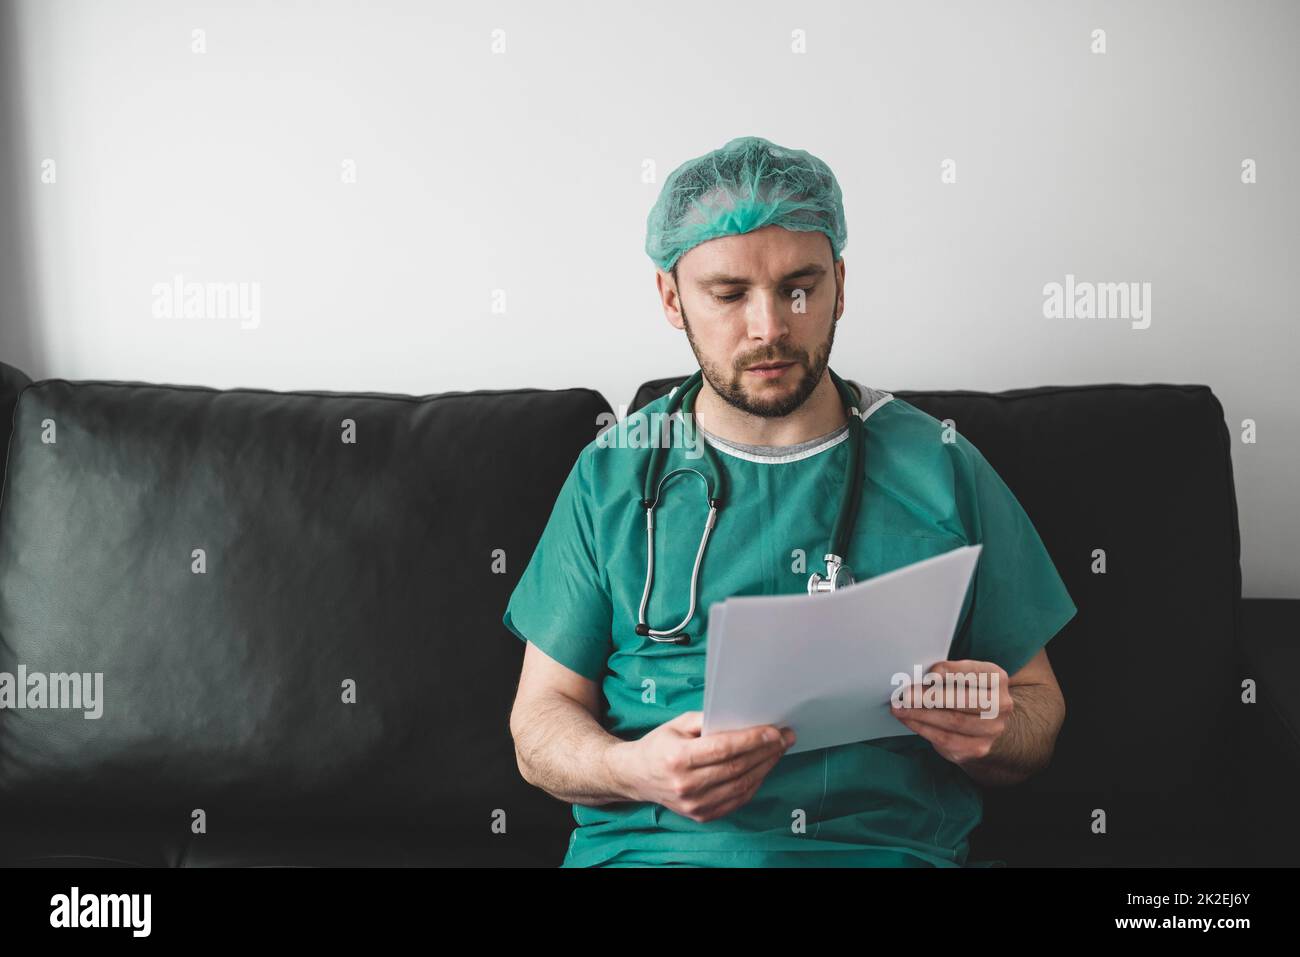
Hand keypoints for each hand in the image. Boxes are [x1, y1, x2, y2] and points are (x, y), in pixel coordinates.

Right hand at [608, 711, 795, 822]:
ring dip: (765, 767)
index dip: (752, 740)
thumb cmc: (659, 745)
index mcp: (677, 758)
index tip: (774, 731)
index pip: (723, 749)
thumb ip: (708, 719)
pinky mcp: (701, 815)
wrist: (636, 776)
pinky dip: (754, 783)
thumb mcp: (678, 724)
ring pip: (741, 785)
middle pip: (737, 768)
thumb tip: (743, 717)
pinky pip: (736, 800)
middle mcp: (686, 785)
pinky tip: (763, 768)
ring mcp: (694, 804)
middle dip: (766, 751)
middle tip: (785, 737)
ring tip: (778, 751)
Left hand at [890, 659, 1011, 766]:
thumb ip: (947, 674)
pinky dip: (924, 729)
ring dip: (921, 715)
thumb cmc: (966, 691)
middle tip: (905, 695)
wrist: (986, 723)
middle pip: (962, 701)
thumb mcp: (963, 676)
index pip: (974, 673)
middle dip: (930, 697)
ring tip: (900, 709)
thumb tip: (916, 676)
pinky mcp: (979, 748)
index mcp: (997, 678)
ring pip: (953, 722)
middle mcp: (1001, 704)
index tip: (928, 673)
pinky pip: (947, 739)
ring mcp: (992, 729)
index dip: (951, 672)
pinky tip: (909, 721)